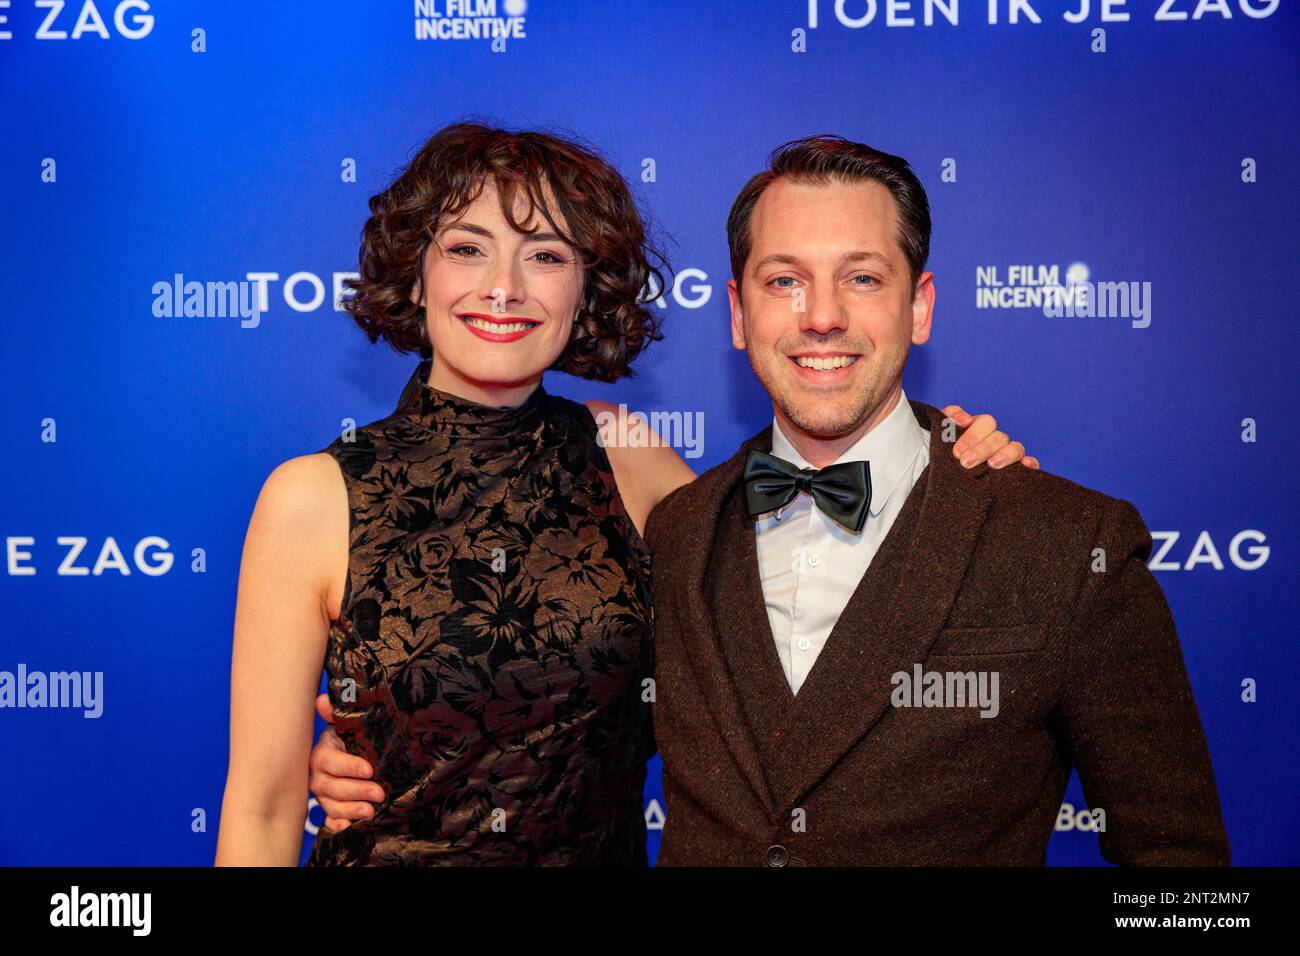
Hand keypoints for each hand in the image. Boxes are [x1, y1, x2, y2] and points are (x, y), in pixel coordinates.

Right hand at [309, 692, 382, 831]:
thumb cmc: (352, 737)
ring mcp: (323, 795)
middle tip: (379, 793)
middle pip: (332, 787)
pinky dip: (338, 825)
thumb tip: (323, 700)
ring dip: (351, 810)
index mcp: (321, 753)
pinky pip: (330, 820)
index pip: (330, 762)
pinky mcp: (330, 809)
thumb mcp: (347, 724)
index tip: (369, 770)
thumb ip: (337, 713)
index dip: (349, 766)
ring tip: (371, 811)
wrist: (354, 752)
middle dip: (357, 791)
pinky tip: (348, 827)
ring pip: (332, 805)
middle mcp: (317, 776)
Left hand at [942, 406, 1039, 470]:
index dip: (973, 435)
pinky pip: (1030, 463)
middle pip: (998, 436)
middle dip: (982, 448)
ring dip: (1006, 454)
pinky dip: (1030, 463)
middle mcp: (994, 439)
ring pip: (1015, 447)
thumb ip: (947, 420)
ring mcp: (1006, 454)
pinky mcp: (1015, 471)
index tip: (957, 452)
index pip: (985, 422)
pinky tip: (1026, 466)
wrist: (938, 479)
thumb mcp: (937, 435)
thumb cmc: (936, 455)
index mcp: (978, 428)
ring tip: (992, 465)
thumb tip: (965, 419)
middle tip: (965, 462)